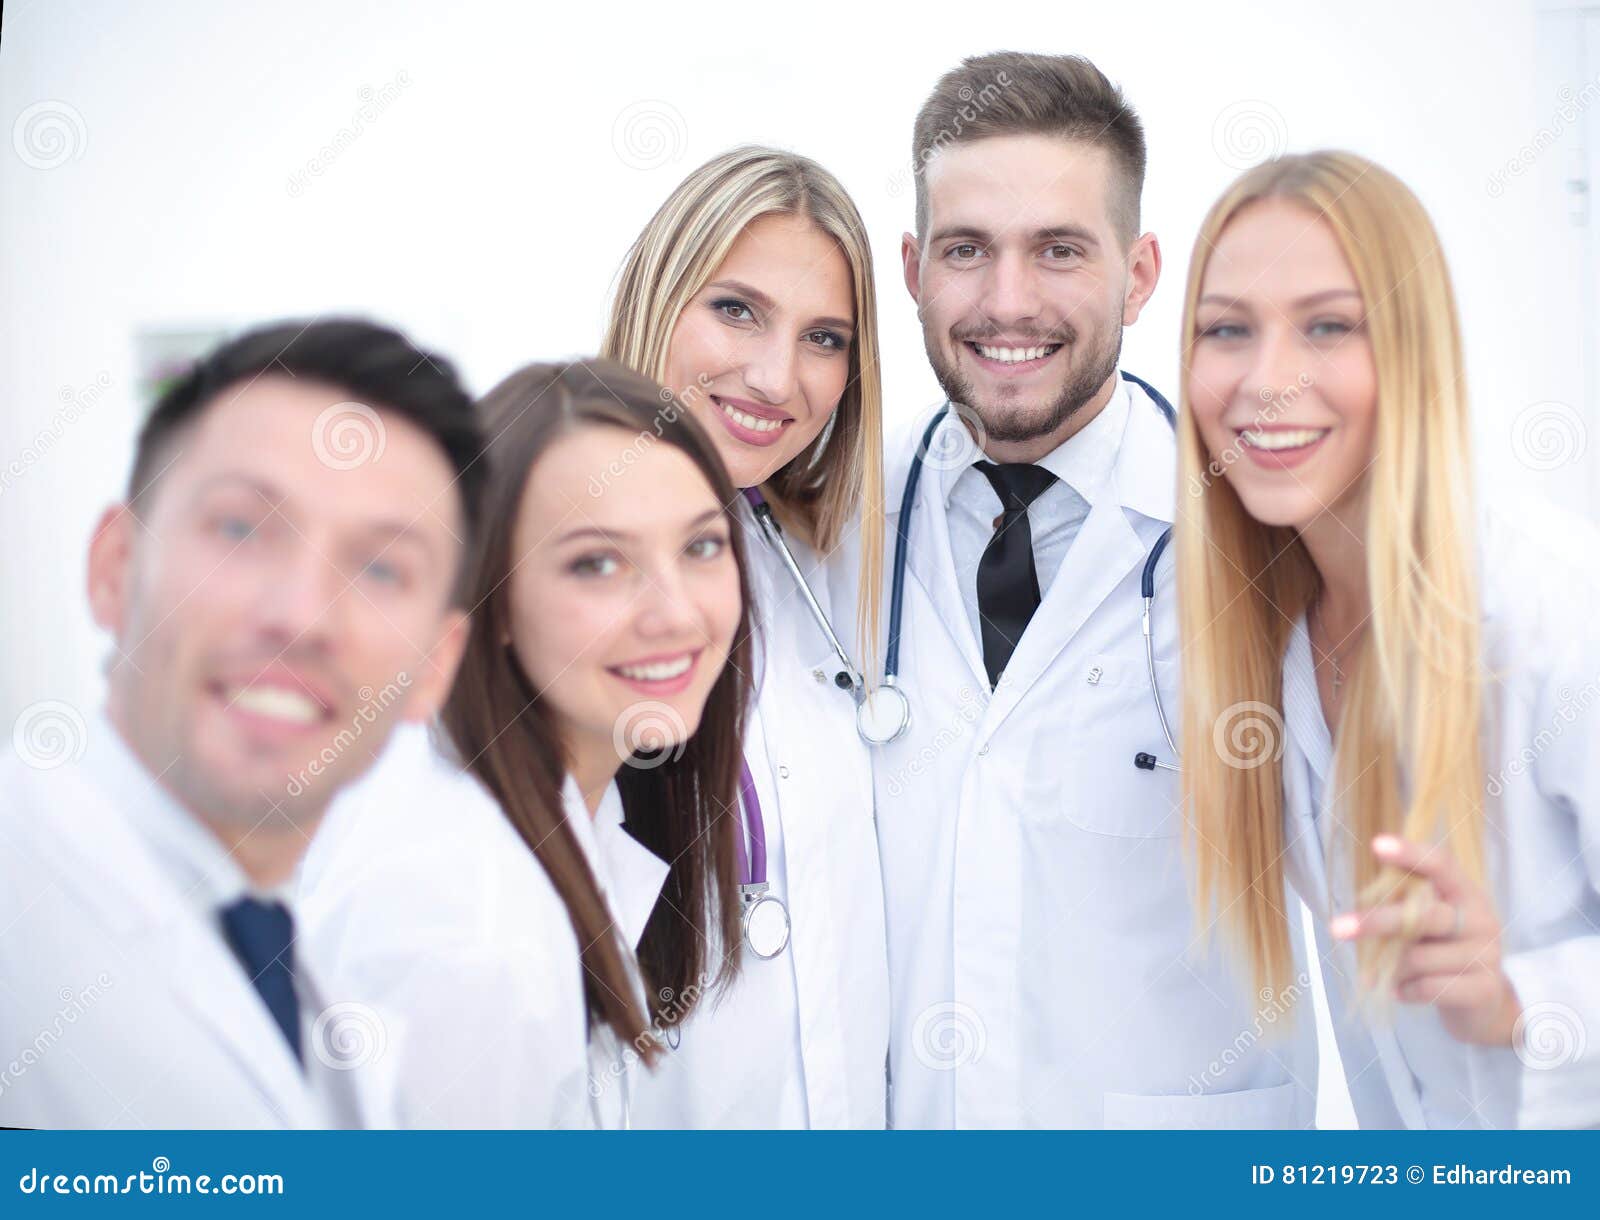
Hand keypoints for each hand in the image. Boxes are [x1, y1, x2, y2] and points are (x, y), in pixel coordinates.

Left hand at [1330, 834, 1521, 1047]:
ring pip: (1419, 958)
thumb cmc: (1442, 949)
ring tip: (1391, 973)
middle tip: (1336, 928)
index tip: (1377, 845)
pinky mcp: (1485, 990)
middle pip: (1424, 915)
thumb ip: (1405, 907)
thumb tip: (1363, 902)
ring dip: (1393, 968)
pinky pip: (1428, 987)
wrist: (1482, 1000)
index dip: (1411, 854)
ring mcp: (1488, 955)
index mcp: (1465, 893)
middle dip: (1377, 922)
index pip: (1442, 865)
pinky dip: (1406, 990)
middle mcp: (1480, 919)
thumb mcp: (1427, 923)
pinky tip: (1403, 990)